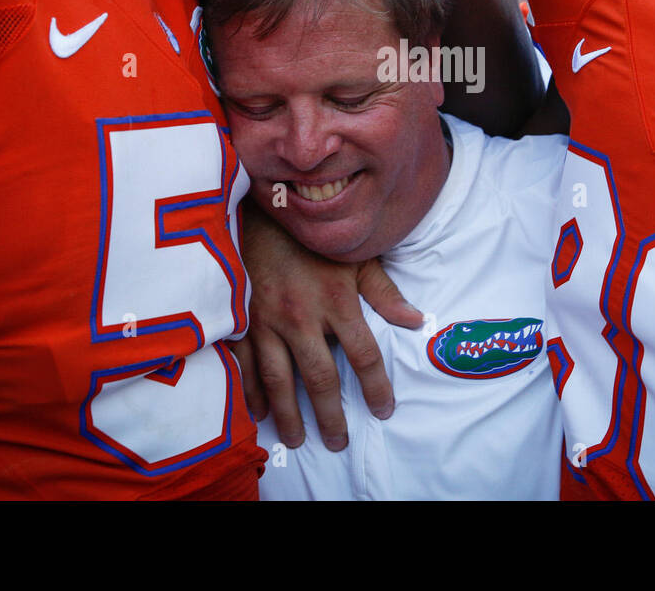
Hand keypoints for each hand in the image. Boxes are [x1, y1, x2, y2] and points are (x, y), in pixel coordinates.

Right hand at [234, 202, 422, 450]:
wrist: (258, 212)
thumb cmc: (312, 236)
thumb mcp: (355, 256)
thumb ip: (384, 293)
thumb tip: (416, 321)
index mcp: (336, 300)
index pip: (363, 354)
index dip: (376, 387)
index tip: (384, 410)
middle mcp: (302, 316)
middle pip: (319, 378)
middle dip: (330, 415)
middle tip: (339, 442)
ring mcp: (266, 321)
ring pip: (279, 380)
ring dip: (289, 415)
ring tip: (297, 441)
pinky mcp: (239, 320)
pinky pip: (244, 364)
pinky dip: (250, 393)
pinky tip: (259, 413)